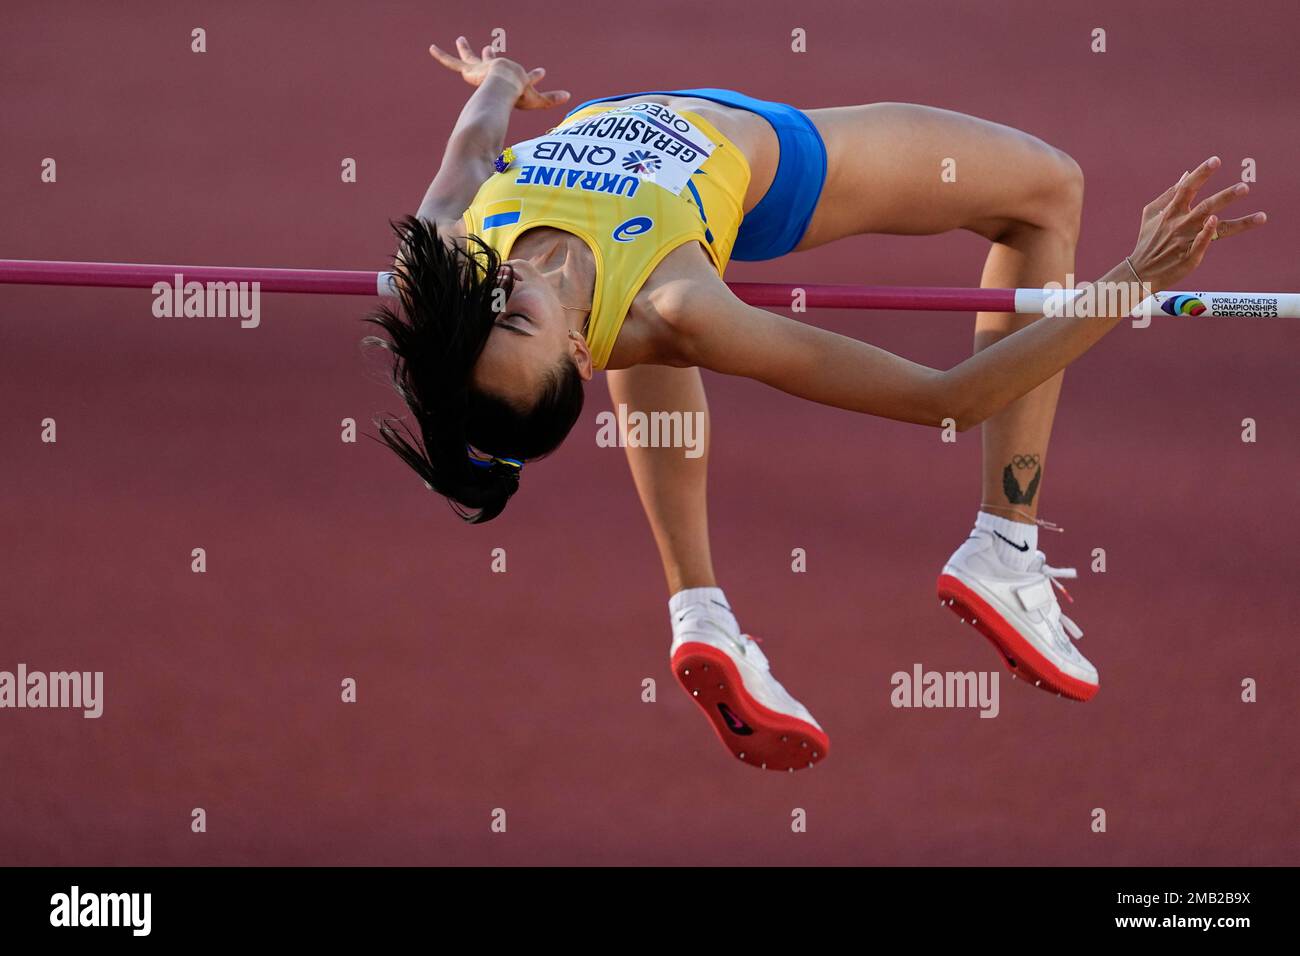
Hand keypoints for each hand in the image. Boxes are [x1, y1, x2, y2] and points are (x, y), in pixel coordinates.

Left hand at [429, 36, 569, 109]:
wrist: (505, 82)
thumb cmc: (519, 93)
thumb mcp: (536, 99)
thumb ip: (550, 100)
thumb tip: (570, 97)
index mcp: (512, 74)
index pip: (523, 75)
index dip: (533, 75)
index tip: (540, 72)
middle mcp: (496, 67)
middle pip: (493, 59)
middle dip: (491, 55)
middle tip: (489, 49)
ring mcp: (482, 68)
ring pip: (471, 58)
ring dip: (466, 50)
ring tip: (461, 41)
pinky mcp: (470, 70)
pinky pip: (453, 63)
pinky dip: (442, 56)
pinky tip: (431, 48)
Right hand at [1128, 156, 1265, 291]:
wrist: (1140, 272)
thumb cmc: (1147, 241)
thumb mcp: (1151, 215)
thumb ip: (1169, 195)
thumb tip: (1186, 175)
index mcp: (1170, 212)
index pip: (1187, 188)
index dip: (1201, 174)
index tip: (1216, 160)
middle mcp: (1179, 224)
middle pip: (1206, 206)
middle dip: (1226, 197)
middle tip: (1245, 188)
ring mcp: (1185, 241)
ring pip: (1213, 228)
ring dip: (1238, 222)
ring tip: (1261, 216)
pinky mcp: (1190, 257)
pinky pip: (1202, 244)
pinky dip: (1208, 234)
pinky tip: (1217, 223)